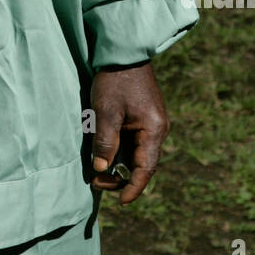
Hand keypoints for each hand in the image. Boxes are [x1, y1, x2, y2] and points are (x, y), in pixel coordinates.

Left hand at [89, 61, 169, 204]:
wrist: (123, 52)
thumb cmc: (114, 80)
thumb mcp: (106, 112)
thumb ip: (106, 142)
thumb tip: (102, 169)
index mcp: (153, 130)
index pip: (145, 169)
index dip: (133, 188)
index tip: (121, 203)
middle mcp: (158, 129)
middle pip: (141, 163)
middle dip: (120, 177)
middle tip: (96, 180)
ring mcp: (152, 122)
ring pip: (136, 153)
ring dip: (118, 162)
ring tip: (97, 167)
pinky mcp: (144, 116)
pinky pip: (134, 140)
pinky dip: (120, 149)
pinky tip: (104, 150)